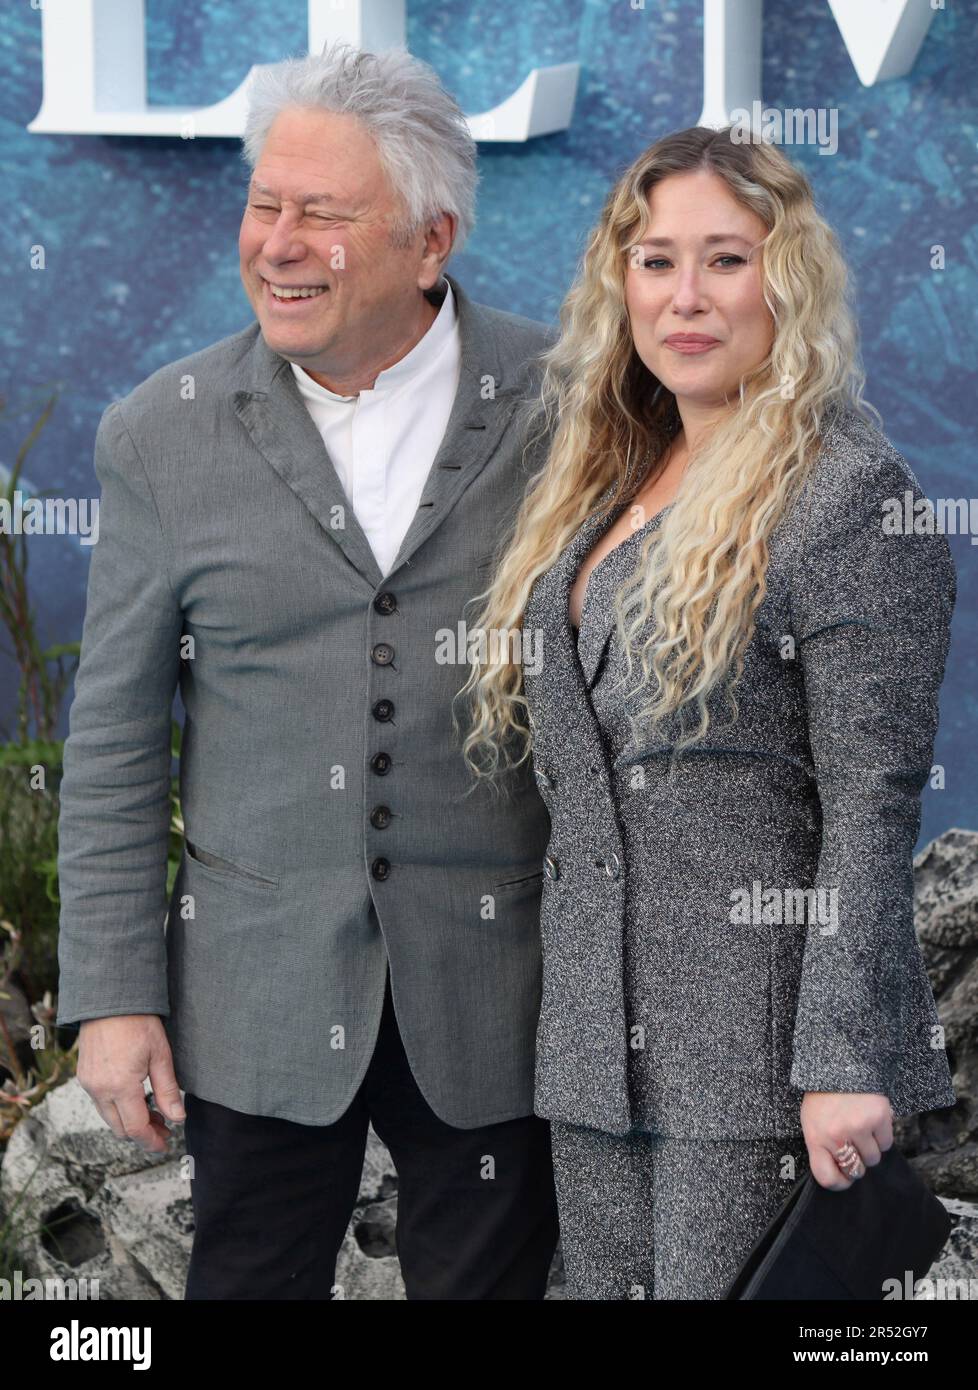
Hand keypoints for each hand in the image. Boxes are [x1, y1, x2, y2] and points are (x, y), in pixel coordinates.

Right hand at [76, 1015, 184, 1153]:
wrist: (109, 999)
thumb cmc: (138, 1022)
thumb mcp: (161, 1055)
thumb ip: (168, 1090)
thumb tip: (177, 1118)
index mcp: (121, 1086)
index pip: (136, 1127)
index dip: (152, 1140)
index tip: (165, 1145)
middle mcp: (99, 1089)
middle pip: (120, 1128)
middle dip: (142, 1133)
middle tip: (164, 1127)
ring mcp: (88, 1083)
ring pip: (109, 1117)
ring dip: (129, 1121)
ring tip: (153, 1113)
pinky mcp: (84, 1076)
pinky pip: (101, 1103)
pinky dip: (118, 1108)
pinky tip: (135, 1098)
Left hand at [800, 1091, 893, 1190]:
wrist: (840, 1062)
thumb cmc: (824, 1095)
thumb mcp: (811, 1120)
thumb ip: (821, 1147)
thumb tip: (840, 1173)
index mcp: (815, 1137)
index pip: (827, 1178)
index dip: (838, 1182)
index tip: (843, 1177)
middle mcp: (836, 1135)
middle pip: (855, 1171)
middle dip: (856, 1161)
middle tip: (853, 1143)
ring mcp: (859, 1127)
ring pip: (874, 1158)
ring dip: (870, 1147)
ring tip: (861, 1127)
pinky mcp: (879, 1118)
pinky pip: (887, 1143)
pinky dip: (882, 1135)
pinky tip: (871, 1120)